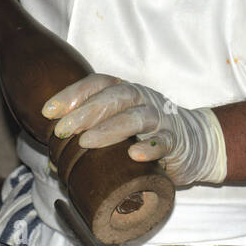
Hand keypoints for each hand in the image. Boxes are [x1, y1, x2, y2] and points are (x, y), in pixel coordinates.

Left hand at [42, 75, 227, 186]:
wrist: (197, 143)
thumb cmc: (147, 136)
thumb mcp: (119, 132)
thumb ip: (90, 139)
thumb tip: (53, 162)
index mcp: (126, 92)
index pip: (98, 83)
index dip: (73, 93)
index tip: (49, 111)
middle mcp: (143, 99)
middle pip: (115, 96)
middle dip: (86, 111)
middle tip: (62, 129)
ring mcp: (162, 118)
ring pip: (137, 116)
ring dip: (110, 128)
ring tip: (87, 142)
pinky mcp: (177, 141)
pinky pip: (164, 142)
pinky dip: (150, 147)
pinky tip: (134, 154)